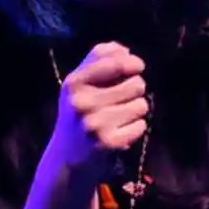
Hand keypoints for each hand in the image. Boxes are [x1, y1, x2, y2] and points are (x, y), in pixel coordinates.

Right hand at [50, 42, 148, 180]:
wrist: (67, 159)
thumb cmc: (77, 115)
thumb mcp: (78, 86)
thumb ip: (97, 61)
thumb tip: (123, 49)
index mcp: (74, 83)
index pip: (112, 60)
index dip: (131, 62)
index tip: (137, 66)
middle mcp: (82, 102)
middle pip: (136, 83)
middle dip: (135, 88)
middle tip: (124, 98)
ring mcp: (95, 123)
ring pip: (141, 104)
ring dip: (136, 109)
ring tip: (120, 116)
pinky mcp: (109, 143)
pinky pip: (141, 125)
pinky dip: (135, 128)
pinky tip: (121, 132)